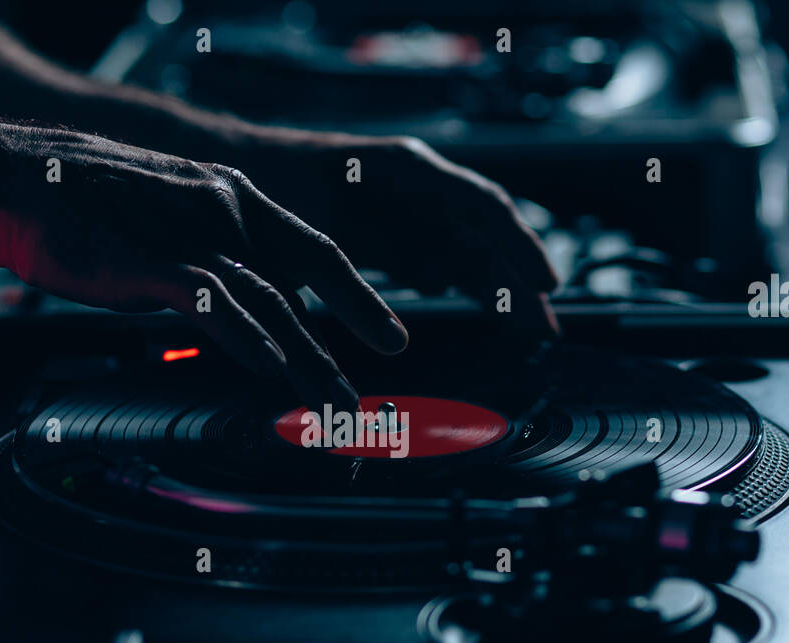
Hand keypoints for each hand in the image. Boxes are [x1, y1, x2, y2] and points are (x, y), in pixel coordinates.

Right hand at [0, 123, 406, 415]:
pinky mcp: (153, 261)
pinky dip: (247, 338)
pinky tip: (272, 368)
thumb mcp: (172, 230)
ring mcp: (192, 233)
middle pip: (306, 280)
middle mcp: (226, 210)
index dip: (359, 295)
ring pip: (270, 301)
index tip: (391, 336)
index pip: (316, 250)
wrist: (20, 181)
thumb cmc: (90, 208)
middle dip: (350, 337)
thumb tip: (244, 308)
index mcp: (236, 200)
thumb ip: (214, 264)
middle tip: (378, 388)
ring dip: (307, 358)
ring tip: (333, 403)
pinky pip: (214, 302)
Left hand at [237, 133, 560, 334]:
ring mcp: (407, 212)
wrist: (241, 168)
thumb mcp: (316, 216)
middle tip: (547, 327)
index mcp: (408, 170)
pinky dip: (459, 286)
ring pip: (466, 253)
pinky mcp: (392, 237)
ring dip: (496, 290)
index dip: (519, 247)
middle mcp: (418, 188)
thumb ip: (361, 254)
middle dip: (518, 281)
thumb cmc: (275, 181)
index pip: (483, 207)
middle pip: (484, 236)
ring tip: (529, 328)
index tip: (545, 284)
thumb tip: (415, 293)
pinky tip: (476, 310)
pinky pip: (437, 262)